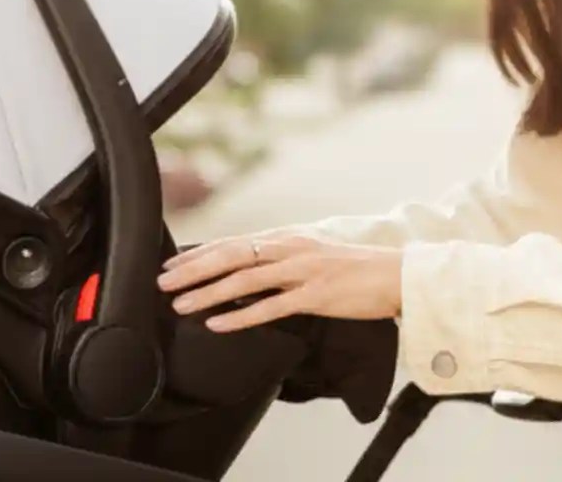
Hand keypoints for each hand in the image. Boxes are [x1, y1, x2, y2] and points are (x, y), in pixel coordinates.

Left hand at [156, 231, 402, 332]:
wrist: (398, 275)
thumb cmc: (354, 267)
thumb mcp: (312, 252)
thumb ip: (280, 257)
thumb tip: (247, 265)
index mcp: (286, 238)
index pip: (232, 243)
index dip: (199, 254)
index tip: (170, 265)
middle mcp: (289, 249)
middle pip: (231, 256)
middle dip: (193, 270)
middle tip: (163, 283)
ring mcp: (302, 271)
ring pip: (244, 280)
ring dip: (208, 292)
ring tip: (180, 304)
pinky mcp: (317, 295)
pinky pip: (271, 307)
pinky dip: (241, 315)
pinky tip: (218, 324)